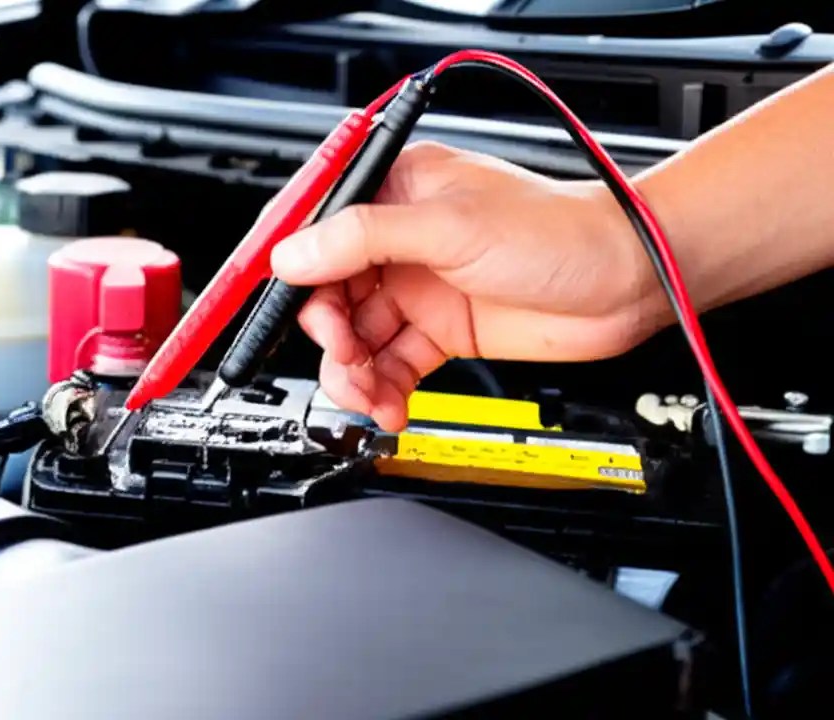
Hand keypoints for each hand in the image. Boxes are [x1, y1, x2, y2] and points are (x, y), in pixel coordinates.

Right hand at [271, 141, 667, 430]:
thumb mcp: (449, 227)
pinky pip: (389, 365)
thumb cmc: (556, 234)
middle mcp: (398, 239)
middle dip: (326, 329)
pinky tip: (390, 404)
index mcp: (396, 190)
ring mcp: (417, 288)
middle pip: (326, 289)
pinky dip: (382, 389)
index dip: (285, 262)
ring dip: (351, 369)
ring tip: (368, 391)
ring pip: (354, 335)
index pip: (315, 222)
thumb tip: (295, 253)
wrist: (623, 286)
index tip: (267, 299)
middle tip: (344, 352)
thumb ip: (364, 238)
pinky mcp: (437, 332)